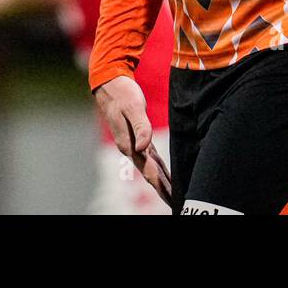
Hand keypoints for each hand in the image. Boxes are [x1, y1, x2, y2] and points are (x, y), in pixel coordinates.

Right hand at [95, 75, 171, 206]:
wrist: (110, 84)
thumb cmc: (123, 93)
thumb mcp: (133, 107)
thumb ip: (141, 127)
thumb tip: (143, 148)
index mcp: (130, 144)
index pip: (148, 170)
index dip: (160, 186)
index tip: (171, 198)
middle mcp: (131, 148)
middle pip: (150, 174)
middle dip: (163, 190)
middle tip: (177, 203)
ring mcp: (134, 144)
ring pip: (151, 168)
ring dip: (162, 182)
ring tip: (174, 195)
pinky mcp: (139, 138)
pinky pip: (152, 158)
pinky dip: (159, 169)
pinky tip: (166, 175)